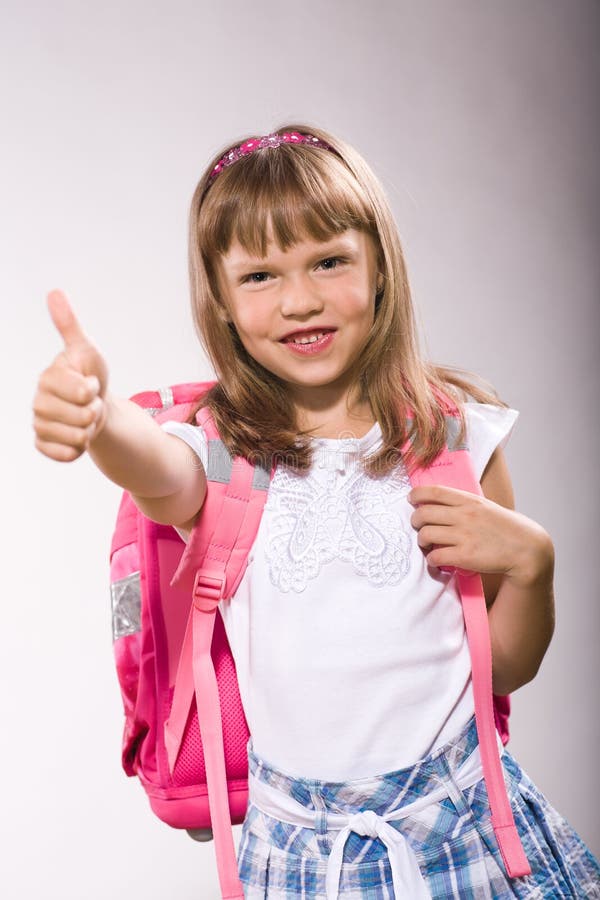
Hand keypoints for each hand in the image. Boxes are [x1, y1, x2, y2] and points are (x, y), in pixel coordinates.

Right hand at [33, 290, 109, 461]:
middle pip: (82, 417)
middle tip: (89, 403)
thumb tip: (55, 292)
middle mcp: (37, 402)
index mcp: (47, 378)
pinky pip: (66, 455)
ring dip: (89, 430)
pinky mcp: (43, 444)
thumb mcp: (86, 349)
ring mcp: (39, 424)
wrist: (94, 405)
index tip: (89, 383)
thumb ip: (69, 324)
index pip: (82, 392)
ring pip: (77, 437)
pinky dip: (78, 449)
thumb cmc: (90, 375)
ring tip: (84, 418)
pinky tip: (76, 436)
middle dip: (95, 412)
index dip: (94, 390)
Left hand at [408, 485, 551, 582]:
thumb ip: (463, 503)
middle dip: (415, 521)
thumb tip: (439, 502)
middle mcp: (464, 516)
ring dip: (421, 541)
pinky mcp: (465, 556)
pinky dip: (432, 560)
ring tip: (427, 545)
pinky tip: (437, 561)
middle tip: (419, 527)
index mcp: (469, 501)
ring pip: (425, 534)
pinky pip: (436, 556)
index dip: (417, 494)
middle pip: (423, 513)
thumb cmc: (504, 528)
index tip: (411, 499)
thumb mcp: (485, 506)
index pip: (434, 491)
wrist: (526, 548)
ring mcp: (464, 536)